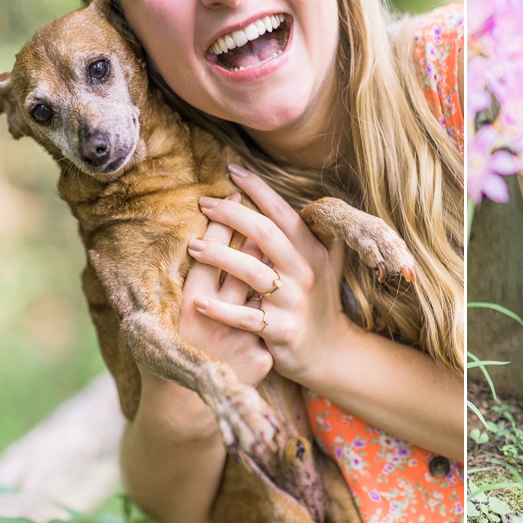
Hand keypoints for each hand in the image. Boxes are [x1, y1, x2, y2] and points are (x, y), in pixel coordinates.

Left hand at [187, 167, 351, 384]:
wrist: (329, 352)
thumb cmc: (319, 303)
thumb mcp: (326, 265)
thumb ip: (318, 236)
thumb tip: (316, 200)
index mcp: (313, 252)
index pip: (285, 213)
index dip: (260, 190)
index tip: (233, 170)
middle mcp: (305, 272)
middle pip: (266, 235)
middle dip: (232, 215)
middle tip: (204, 204)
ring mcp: (294, 302)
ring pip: (253, 272)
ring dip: (220, 256)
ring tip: (193, 247)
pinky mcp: (282, 330)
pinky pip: (247, 317)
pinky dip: (222, 310)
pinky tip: (199, 302)